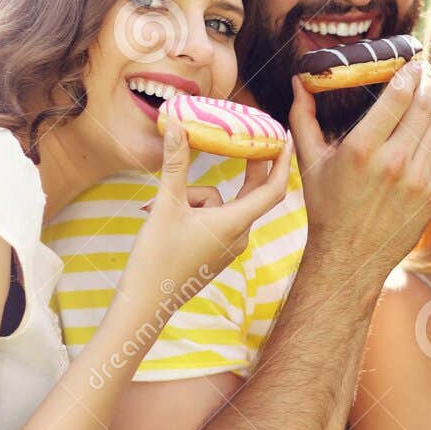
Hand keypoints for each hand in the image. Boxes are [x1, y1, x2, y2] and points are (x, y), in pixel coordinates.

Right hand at [123, 124, 291, 312]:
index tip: (285, 139)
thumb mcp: (165, 205)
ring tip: (163, 210)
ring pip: (222, 205)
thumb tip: (179, 125)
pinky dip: (198, 211)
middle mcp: (240, 236)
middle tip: (245, 140)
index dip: (283, 162)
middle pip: (251, 193)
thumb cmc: (156, 258)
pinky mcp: (216, 253)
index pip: (274, 189)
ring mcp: (229, 247)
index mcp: (236, 224)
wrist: (145, 304)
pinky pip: (215, 220)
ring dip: (199, 197)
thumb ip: (176, 163)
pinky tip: (170, 222)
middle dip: (247, 167)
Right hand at [289, 59, 430, 285]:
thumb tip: (300, 81)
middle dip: (425, 82)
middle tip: (424, 69)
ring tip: (416, 106)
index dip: (410, 72)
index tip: (413, 60)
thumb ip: (303, 117)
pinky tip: (409, 147)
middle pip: (423, 106)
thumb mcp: (309, 162)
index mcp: (362, 148)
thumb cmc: (326, 207)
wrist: (350, 257)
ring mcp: (417, 179)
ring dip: (425, 113)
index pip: (399, 96)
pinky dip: (423, 147)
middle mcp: (394, 162)